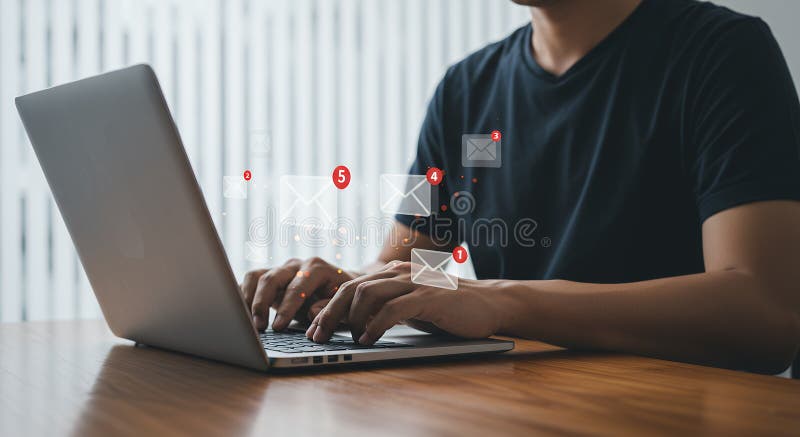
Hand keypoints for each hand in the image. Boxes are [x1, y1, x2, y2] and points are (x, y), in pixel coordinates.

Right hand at [240, 257, 357, 330]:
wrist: (339, 286)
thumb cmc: (342, 298)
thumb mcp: (343, 305)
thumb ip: (328, 308)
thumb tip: (312, 311)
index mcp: (317, 268)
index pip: (298, 287)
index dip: (287, 308)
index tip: (278, 327)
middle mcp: (296, 265)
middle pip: (272, 277)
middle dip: (262, 303)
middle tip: (259, 327)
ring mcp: (281, 269)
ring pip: (256, 276)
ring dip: (248, 299)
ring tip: (246, 322)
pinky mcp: (269, 277)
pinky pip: (249, 282)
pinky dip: (242, 297)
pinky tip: (239, 314)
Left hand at [305, 261, 500, 344]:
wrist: (488, 304)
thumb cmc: (447, 309)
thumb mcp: (410, 306)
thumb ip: (384, 310)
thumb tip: (352, 324)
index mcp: (392, 273)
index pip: (350, 285)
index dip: (328, 306)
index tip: (313, 327)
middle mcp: (399, 274)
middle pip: (352, 288)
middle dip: (330, 313)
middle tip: (317, 335)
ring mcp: (414, 283)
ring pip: (367, 294)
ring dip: (351, 319)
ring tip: (346, 339)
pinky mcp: (429, 298)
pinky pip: (393, 309)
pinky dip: (375, 325)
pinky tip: (368, 338)